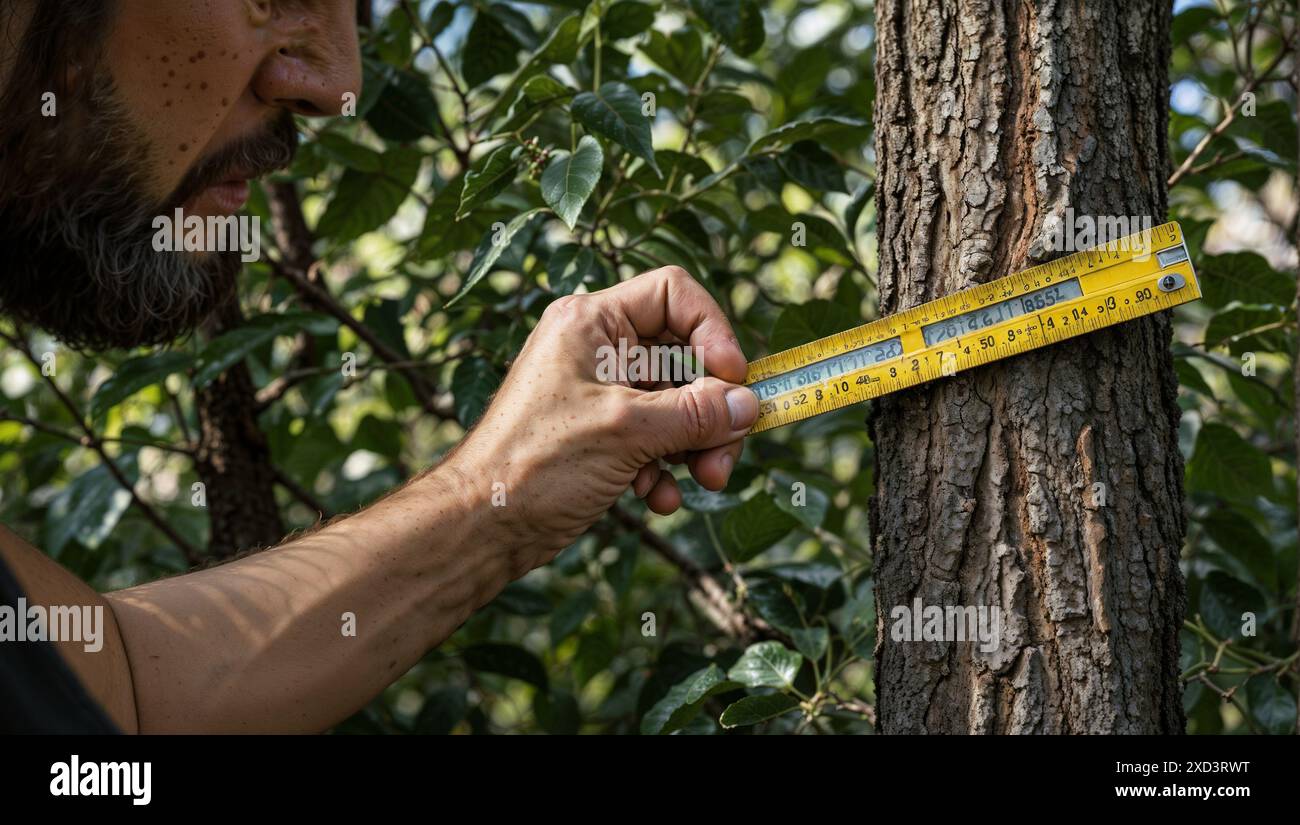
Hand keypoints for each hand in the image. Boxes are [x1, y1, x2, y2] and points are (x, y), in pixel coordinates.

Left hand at [444, 265, 757, 561]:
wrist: (481, 527)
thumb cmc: (535, 464)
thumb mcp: (626, 432)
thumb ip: (695, 414)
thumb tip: (750, 405)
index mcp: (591, 322)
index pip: (674, 294)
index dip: (713, 332)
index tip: (735, 381)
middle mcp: (596, 348)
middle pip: (684, 357)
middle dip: (711, 407)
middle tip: (725, 454)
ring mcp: (599, 392)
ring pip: (675, 403)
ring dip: (695, 444)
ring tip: (702, 482)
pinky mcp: (601, 434)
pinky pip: (654, 436)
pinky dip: (664, 466)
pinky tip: (657, 498)